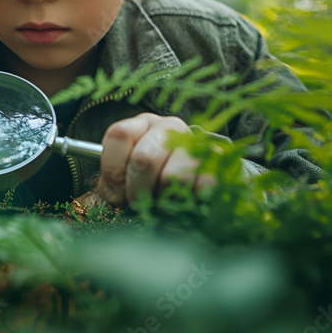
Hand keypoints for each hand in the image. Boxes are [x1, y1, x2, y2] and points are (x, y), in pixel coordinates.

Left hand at [98, 113, 217, 205]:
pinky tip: (185, 205)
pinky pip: (200, 188)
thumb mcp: (128, 177)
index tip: (115, 192)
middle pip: (143, 159)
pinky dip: (188, 205)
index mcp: (142, 124)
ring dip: (163, 202)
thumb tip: (112, 194)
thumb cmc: (155, 182)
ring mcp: (195, 143)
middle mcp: (169, 126)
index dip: (112, 170)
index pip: (119, 135)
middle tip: (140, 205)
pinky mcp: (219, 163)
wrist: (199, 185)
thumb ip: (115, 181)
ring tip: (164, 207)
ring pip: (171, 177)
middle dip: (137, 192)